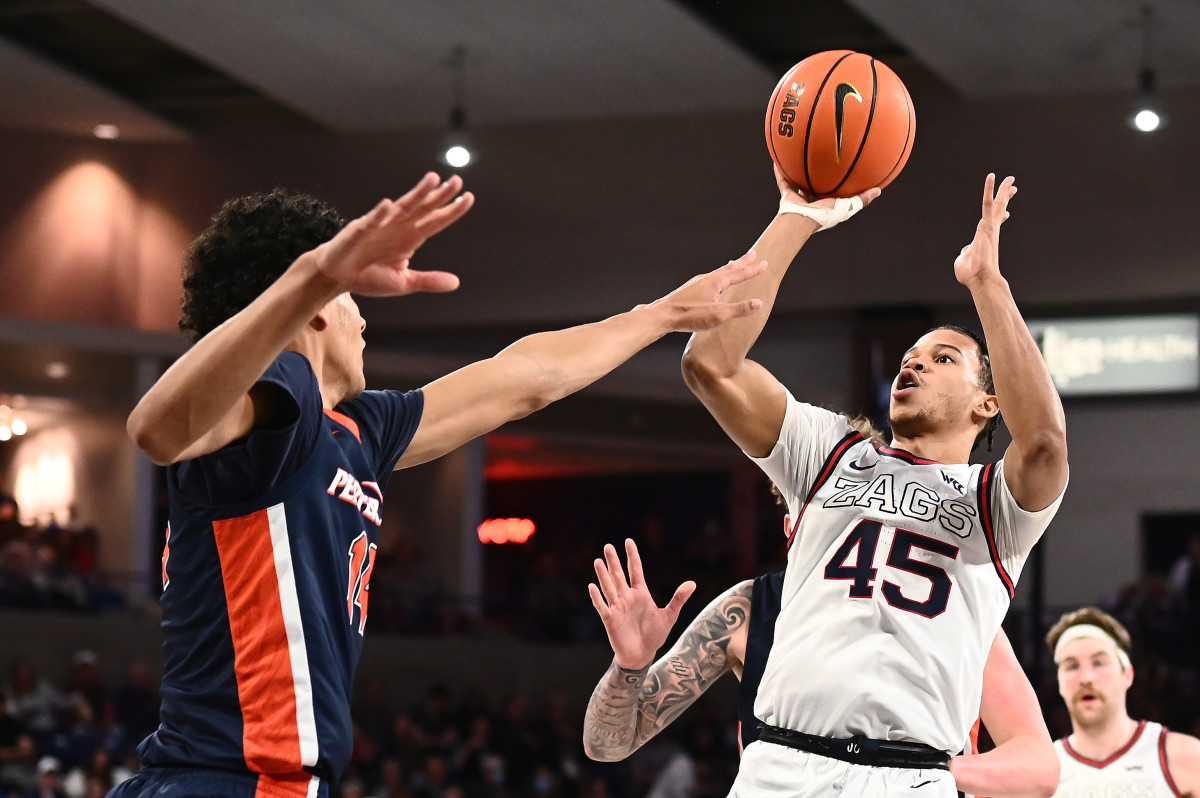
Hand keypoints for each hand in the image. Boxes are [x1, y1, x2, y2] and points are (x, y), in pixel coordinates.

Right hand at [311, 172, 474, 295]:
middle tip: (457, 181)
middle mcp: (398, 227)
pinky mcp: (358, 231)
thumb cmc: (368, 276)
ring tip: (431, 180)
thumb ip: (429, 280)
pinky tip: (387, 205)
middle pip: (423, 208)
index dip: (451, 211)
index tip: (469, 198)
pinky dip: (379, 215)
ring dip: (416, 194)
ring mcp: (379, 226)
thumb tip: (456, 283)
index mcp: (410, 238)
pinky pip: (370, 221)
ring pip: (401, 207)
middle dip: (440, 195)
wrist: (336, 276)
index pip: (435, 221)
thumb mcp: (403, 283)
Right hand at [589, 539, 695, 669]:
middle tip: (608, 546)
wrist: (642, 655)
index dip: (632, 556)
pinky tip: (592, 586)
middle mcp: (627, 597)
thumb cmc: (654, 635)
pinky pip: (602, 606)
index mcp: (641, 593)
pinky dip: (597, 597)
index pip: (635, 570)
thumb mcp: (669, 616)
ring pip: (609, 587)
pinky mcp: (610, 619)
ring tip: (598, 561)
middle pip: (619, 575)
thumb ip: (678, 599)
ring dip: (603, 575)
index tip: (628, 541)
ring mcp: (617, 607)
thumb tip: (693, 583)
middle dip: (614, 561)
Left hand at [645, 251, 767, 331]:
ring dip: (729, 269)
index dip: (753, 270)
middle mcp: (706, 279)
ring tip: (734, 264)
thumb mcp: (719, 315)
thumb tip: (759, 303)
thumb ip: (739, 309)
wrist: (663, 315)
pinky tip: (713, 284)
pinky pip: (709, 279)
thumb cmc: (690, 315)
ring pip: (718, 273)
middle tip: (753, 254)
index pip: (739, 274)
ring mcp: (697, 283)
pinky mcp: (690, 290)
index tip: (764, 263)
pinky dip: (717, 277)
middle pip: (728, 268)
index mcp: (715, 282)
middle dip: (742, 262)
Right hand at [773, 163, 881, 212]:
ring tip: (798, 156)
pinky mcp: (787, 195)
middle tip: (820, 160)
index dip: (837, 183)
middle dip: (817, 175)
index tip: (841, 172)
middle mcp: (812, 201)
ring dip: (797, 171)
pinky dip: (780, 172)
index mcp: (826, 204)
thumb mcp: (847, 206)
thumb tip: (878, 190)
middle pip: (815, 185)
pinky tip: (779, 159)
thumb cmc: (825, 215)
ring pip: (798, 181)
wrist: (803, 220)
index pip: (833, 192)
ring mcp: (799, 198)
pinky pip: (783, 181)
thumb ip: (861, 199)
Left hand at [954, 173, 1015, 287]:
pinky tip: (991, 177)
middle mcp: (990, 232)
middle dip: (1005, 198)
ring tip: (1010, 179)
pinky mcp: (988, 224)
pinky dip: (989, 189)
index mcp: (985, 239)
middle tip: (1012, 186)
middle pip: (998, 211)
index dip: (1000, 217)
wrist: (980, 278)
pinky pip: (987, 203)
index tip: (1007, 213)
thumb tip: (966, 251)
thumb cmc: (971, 274)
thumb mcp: (964, 261)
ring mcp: (990, 227)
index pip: (994, 224)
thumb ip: (966, 253)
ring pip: (997, 204)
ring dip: (1003, 191)